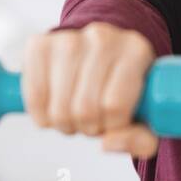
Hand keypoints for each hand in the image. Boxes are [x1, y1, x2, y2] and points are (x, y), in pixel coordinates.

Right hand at [21, 22, 160, 159]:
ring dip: (65, 123)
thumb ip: (141, 139)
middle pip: (85, 109)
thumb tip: (107, 143)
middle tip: (93, 119)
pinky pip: (34, 97)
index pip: (115, 105)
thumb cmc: (124, 88)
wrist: (100, 53)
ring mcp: (67, 37)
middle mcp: (102, 37)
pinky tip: (53, 107)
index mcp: (135, 50)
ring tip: (75, 112)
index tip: (114, 120)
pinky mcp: (39, 44)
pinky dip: (41, 114)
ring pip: (59, 108)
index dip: (113, 125)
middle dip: (88, 127)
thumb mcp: (146, 116)